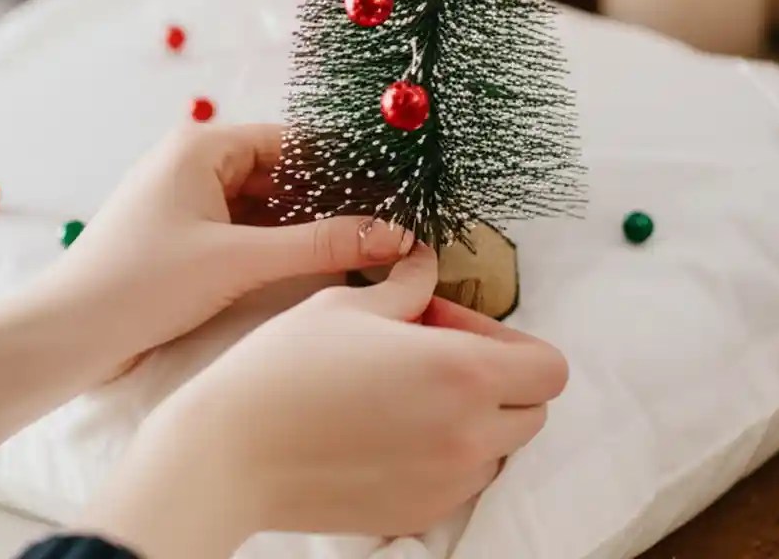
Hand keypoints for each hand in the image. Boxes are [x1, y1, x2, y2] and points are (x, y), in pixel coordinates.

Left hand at [0, 123, 413, 513]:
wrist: (65, 336)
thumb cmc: (141, 284)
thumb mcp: (240, 262)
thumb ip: (322, 246)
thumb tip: (396, 235)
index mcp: (202, 146)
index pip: (293, 142)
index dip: (345, 168)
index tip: (392, 194)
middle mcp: (195, 164)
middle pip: (283, 174)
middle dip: (331, 202)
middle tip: (387, 228)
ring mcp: (189, 202)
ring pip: (267, 206)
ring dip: (306, 228)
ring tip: (362, 251)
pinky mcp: (185, 238)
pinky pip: (247, 231)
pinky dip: (279, 247)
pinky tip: (316, 268)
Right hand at [80, 246, 569, 558]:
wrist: (228, 455)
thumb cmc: (283, 370)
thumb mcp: (347, 305)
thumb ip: (407, 285)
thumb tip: (427, 263)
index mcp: (462, 373)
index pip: (550, 368)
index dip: (512, 342)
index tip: (456, 329)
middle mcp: (469, 435)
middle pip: (533, 410)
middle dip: (497, 380)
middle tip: (431, 356)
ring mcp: (447, 483)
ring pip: (499, 449)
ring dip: (474, 420)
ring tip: (407, 396)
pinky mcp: (419, 514)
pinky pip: (460, 482)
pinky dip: (445, 456)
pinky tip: (388, 432)